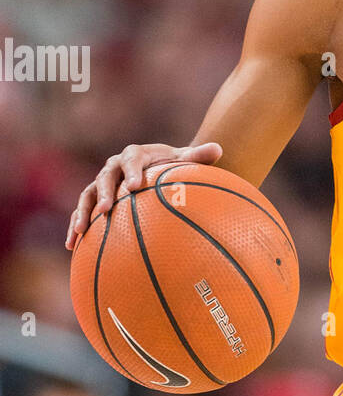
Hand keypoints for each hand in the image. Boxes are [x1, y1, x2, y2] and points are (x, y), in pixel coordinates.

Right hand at [65, 141, 222, 249]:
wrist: (155, 166)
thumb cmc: (171, 164)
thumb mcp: (184, 159)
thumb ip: (198, 156)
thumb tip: (218, 149)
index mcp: (134, 155)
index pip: (131, 161)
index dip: (131, 172)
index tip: (135, 186)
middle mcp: (113, 167)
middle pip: (104, 178)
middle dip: (103, 193)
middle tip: (105, 210)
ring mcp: (101, 183)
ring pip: (87, 196)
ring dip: (82, 212)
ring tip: (80, 231)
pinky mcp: (94, 199)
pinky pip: (82, 212)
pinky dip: (76, 227)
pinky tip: (71, 246)